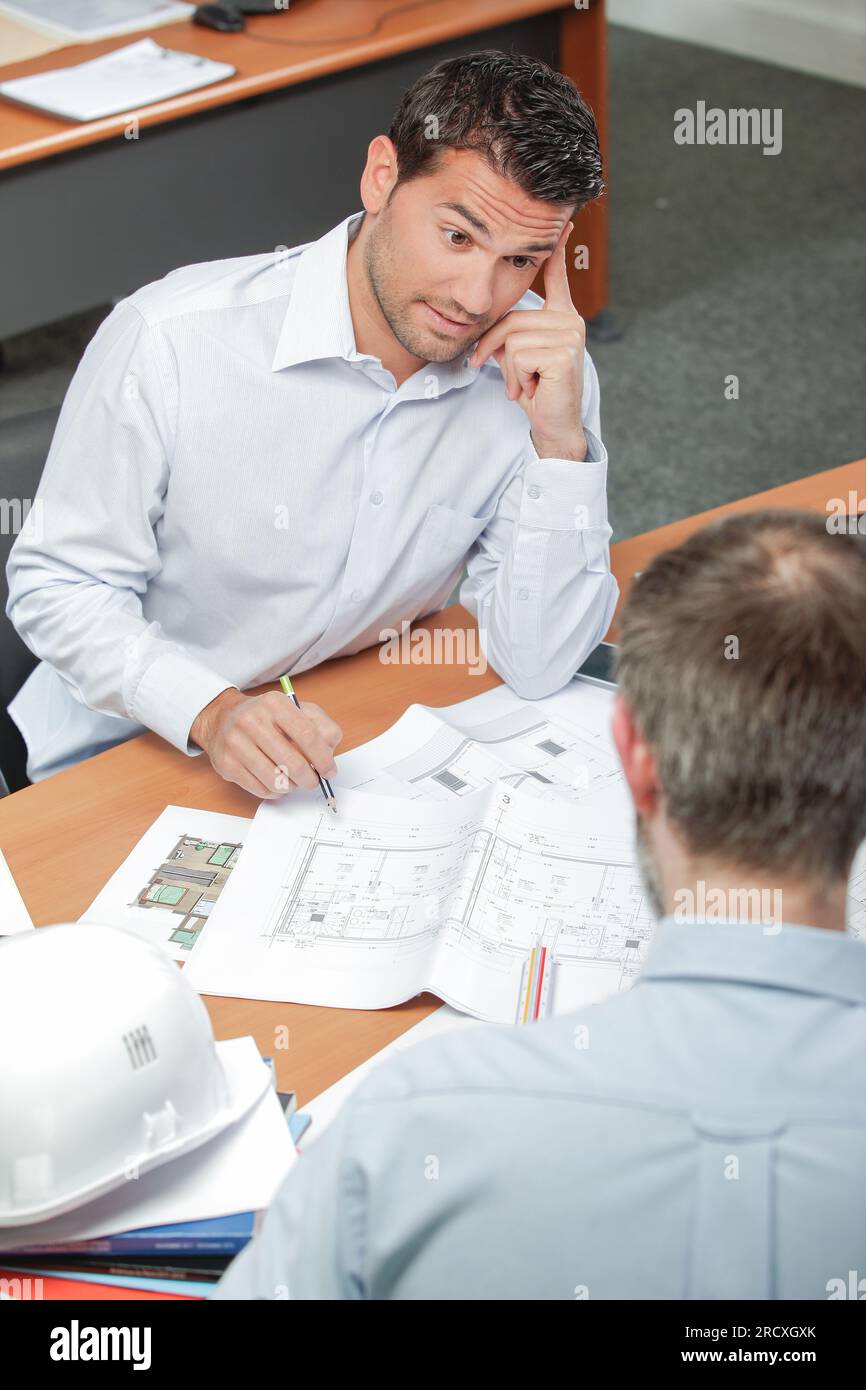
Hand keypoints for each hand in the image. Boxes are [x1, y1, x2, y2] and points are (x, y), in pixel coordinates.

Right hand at [190, 688, 340, 800]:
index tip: (329, 771)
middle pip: (292, 763)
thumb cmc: (267, 718)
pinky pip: (260, 789)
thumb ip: (322, 727)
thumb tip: (328, 753)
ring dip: (292, 787)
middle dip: (310, 779)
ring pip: (276, 781)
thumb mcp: (298, 711)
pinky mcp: (226, 764)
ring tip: (293, 780)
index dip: (323, 758)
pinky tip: (275, 781)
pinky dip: (274, 791)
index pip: (307, 735)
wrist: (223, 718)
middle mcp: (252, 721)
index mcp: (274, 704)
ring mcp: (236, 743)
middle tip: (313, 781)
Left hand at [469, 221, 586, 461]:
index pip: (557, 276)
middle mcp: (570, 321)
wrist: (554, 424)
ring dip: (510, 369)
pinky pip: (519, 355)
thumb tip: (489, 327)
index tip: (564, 221)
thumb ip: (510, 334)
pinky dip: (518, 377)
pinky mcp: (565, 353)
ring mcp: (570, 335)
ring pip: (513, 340)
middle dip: (495, 348)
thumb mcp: (518, 356)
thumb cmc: (536, 390)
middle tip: (504, 377)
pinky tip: (535, 387)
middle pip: (511, 319)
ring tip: (528, 384)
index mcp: (561, 316)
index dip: (557, 250)